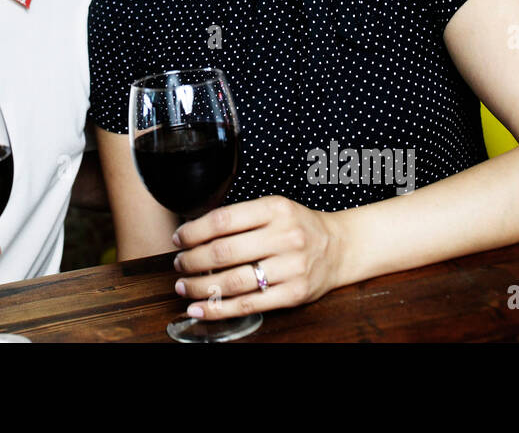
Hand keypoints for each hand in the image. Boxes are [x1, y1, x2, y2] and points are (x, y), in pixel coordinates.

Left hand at [170, 196, 344, 320]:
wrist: (339, 247)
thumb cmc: (299, 227)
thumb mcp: (274, 209)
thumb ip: (240, 218)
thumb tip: (194, 233)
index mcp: (275, 209)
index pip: (222, 220)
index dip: (194, 231)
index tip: (179, 238)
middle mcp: (285, 237)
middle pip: (224, 252)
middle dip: (192, 260)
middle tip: (179, 263)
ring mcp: (291, 267)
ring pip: (233, 282)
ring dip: (200, 286)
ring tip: (183, 286)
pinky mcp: (294, 294)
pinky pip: (249, 305)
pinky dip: (219, 309)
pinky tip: (200, 308)